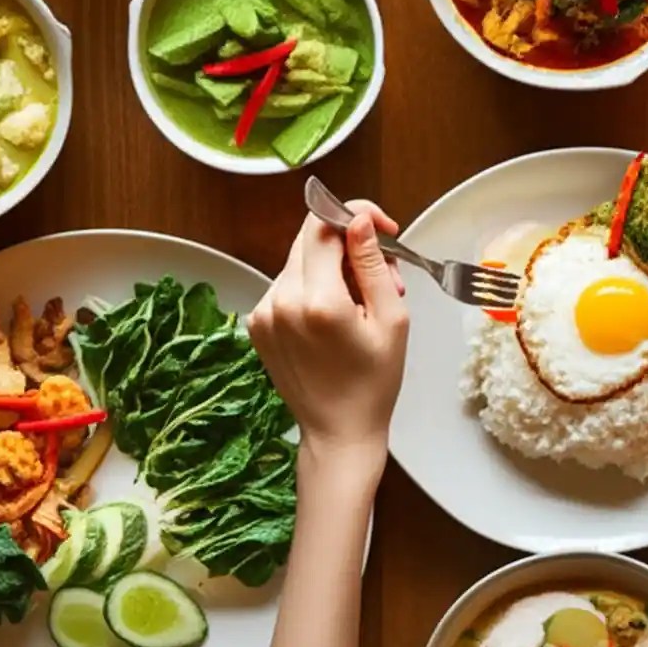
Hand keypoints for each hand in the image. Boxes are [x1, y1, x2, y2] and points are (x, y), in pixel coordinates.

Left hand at [247, 203, 409, 466]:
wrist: (339, 431)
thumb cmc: (374, 383)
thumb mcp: (391, 320)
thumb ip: (373, 264)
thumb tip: (359, 221)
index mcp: (318, 301)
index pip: (324, 226)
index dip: (356, 215)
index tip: (382, 229)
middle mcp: (281, 301)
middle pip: (310, 240)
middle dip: (348, 244)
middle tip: (381, 275)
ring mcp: (263, 313)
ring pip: (300, 262)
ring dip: (332, 268)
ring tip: (362, 303)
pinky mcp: (256, 323)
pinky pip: (287, 285)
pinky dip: (313, 288)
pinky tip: (336, 316)